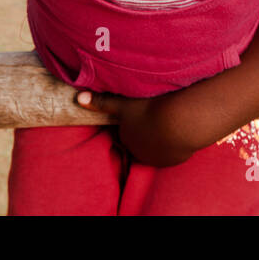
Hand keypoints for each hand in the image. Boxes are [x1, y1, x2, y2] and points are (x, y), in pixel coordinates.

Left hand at [74, 89, 196, 166]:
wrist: (180, 122)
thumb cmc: (150, 110)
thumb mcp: (123, 103)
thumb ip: (101, 102)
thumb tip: (78, 98)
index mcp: (127, 139)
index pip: (127, 133)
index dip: (134, 122)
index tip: (142, 112)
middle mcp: (140, 154)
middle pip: (141, 142)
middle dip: (147, 132)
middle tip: (157, 116)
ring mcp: (157, 159)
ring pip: (157, 148)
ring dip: (161, 139)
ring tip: (169, 122)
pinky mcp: (173, 161)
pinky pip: (172, 152)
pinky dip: (174, 143)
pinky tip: (178, 131)